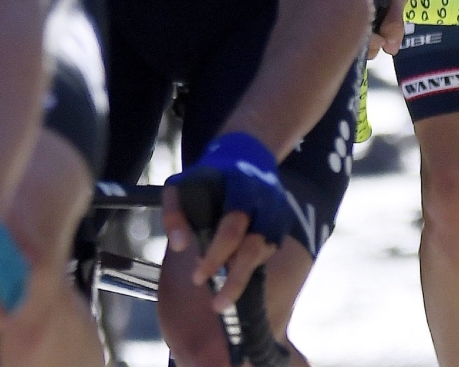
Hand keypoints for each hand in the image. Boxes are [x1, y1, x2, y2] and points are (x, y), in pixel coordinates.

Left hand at [165, 133, 291, 310]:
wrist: (248, 153)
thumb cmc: (208, 174)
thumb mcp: (181, 183)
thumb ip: (175, 213)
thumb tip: (180, 247)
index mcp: (241, 187)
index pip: (232, 227)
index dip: (216, 255)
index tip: (196, 278)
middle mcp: (266, 200)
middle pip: (254, 246)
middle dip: (236, 279)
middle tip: (217, 305)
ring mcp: (278, 212)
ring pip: (265, 251)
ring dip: (244, 276)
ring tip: (223, 297)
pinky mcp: (283, 222)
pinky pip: (269, 250)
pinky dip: (253, 265)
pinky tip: (234, 274)